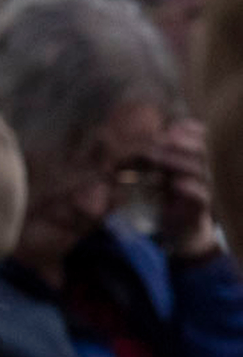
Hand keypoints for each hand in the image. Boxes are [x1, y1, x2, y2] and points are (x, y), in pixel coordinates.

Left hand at [153, 118, 218, 259]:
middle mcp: (209, 172)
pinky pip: (202, 196)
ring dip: (179, 162)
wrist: (179, 230)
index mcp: (202, 160)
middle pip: (203, 151)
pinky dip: (190, 188)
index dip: (189, 130)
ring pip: (202, 171)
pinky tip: (175, 183)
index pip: (203, 138)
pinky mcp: (203, 208)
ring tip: (159, 157)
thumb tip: (147, 137)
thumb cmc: (170, 197)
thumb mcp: (164, 173)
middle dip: (182, 143)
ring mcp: (209, 189)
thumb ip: (159, 157)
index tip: (169, 127)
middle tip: (160, 139)